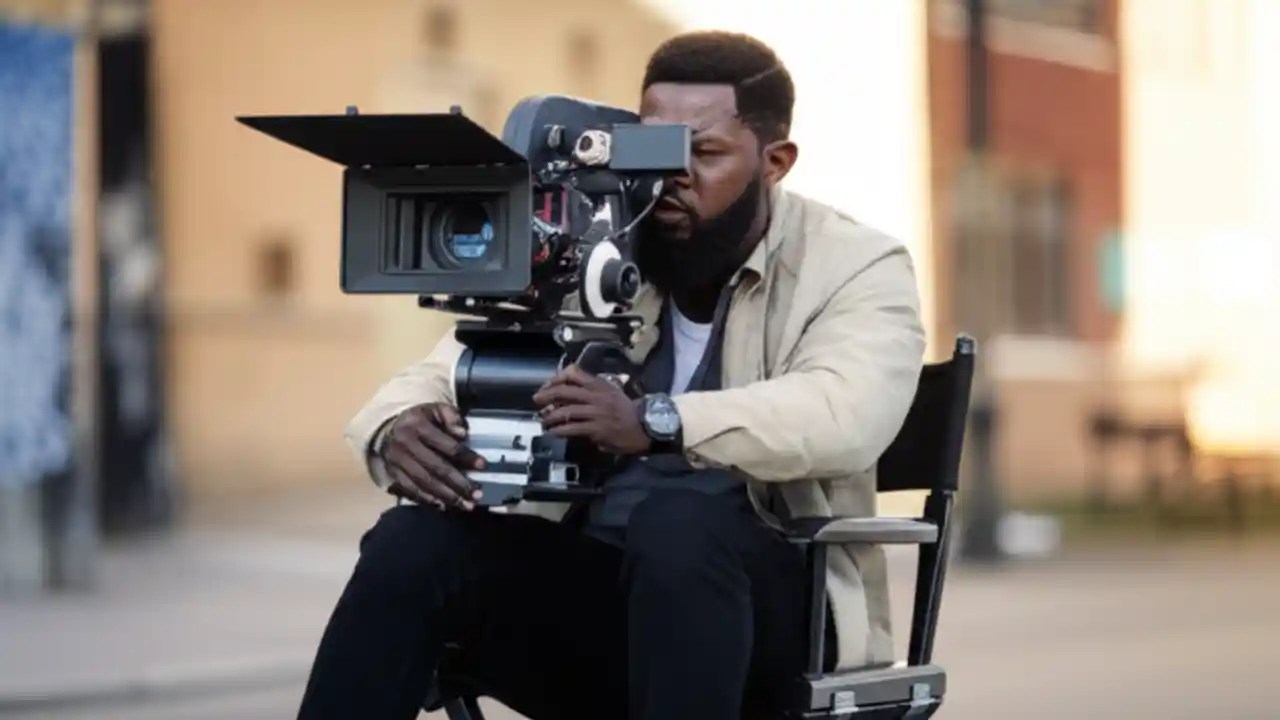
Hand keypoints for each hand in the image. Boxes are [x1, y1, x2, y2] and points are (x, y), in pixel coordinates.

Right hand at [381, 403, 485, 510]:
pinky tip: (444, 506)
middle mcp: (404, 444)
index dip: (465, 456)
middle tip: (477, 495)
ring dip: (447, 496)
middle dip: (458, 483)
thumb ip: (451, 416)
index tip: (483, 465)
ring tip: (466, 505)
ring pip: (424, 483)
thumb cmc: (421, 420)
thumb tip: (462, 433)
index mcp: (417, 425)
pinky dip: (427, 500)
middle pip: (435, 468)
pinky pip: (410, 491)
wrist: (389, 429)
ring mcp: (396, 461)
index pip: (445, 445)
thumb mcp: (436, 409)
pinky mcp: (392, 475)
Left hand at [533, 365, 650, 454]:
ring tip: (544, 420)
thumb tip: (570, 397)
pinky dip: (559, 430)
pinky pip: (572, 428)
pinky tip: (553, 432)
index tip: (549, 384)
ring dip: (551, 415)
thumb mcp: (612, 393)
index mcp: (600, 385)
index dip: (558, 377)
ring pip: (566, 410)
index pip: (575, 373)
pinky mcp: (596, 429)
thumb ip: (593, 392)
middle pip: (566, 390)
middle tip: (537, 399)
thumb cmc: (627, 411)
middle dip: (547, 394)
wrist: (645, 427)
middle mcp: (597, 396)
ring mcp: (596, 413)